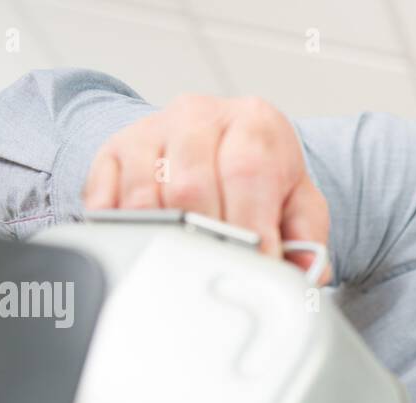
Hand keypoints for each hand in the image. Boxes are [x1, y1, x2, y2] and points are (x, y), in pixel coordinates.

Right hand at [83, 94, 331, 284]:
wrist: (215, 142)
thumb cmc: (259, 176)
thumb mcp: (296, 201)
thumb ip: (307, 237)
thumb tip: (307, 272)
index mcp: (254, 123)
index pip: (247, 172)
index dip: (251, 227)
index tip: (257, 264)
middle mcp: (199, 116)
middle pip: (193, 187)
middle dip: (210, 240)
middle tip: (221, 268)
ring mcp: (152, 130)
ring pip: (147, 197)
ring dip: (168, 240)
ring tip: (188, 260)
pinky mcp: (113, 152)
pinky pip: (107, 200)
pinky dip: (124, 231)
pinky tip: (148, 243)